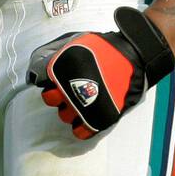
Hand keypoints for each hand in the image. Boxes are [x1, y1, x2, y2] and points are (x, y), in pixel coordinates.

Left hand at [26, 7, 174, 138]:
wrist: (134, 55)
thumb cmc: (105, 48)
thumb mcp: (76, 42)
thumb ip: (56, 53)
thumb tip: (41, 67)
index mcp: (61, 72)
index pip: (43, 84)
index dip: (50, 82)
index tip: (59, 79)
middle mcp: (68, 91)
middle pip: (52, 102)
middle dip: (61, 96)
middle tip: (73, 89)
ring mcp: (83, 106)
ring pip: (65, 116)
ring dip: (72, 110)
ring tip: (84, 101)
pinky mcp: (98, 119)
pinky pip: (81, 132)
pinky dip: (82, 128)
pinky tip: (86, 119)